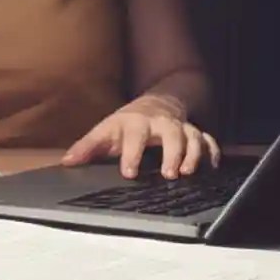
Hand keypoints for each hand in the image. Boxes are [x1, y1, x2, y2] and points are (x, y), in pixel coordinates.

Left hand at [61, 94, 221, 179]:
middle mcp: (161, 124)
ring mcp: (180, 127)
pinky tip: (212, 168)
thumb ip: (87, 147)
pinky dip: (213, 152)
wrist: (155, 104)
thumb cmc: (125, 125)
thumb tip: (66, 162)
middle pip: (171, 134)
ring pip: (193, 136)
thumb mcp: (105, 131)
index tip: (130, 173)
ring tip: (188, 173)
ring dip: (193, 154)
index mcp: (135, 124)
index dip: (132, 154)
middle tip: (169, 175)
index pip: (134, 137)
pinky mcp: (194, 133)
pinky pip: (209, 140)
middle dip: (172, 153)